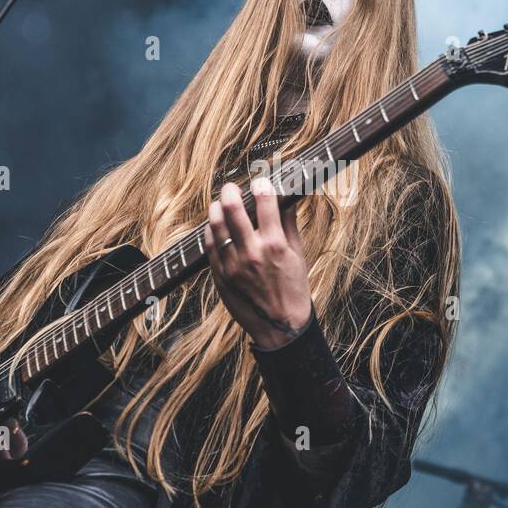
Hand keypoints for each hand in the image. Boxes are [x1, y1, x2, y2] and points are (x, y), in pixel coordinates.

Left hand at [204, 178, 312, 349]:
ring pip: (216, 225)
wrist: (280, 326)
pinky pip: (210, 246)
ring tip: (221, 204)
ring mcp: (233, 265)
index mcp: (274, 245)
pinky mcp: (220, 276)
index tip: (260, 181)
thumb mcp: (297, 255)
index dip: (261, 186)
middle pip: (233, 209)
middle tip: (232, 187)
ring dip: (217, 209)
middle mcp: (252, 252)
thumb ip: (289, 224)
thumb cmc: (292, 289)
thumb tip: (288, 198)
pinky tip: (216, 226)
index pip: (265, 203)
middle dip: (232, 191)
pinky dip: (212, 231)